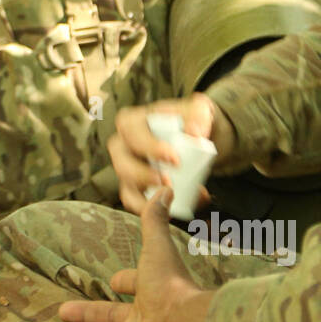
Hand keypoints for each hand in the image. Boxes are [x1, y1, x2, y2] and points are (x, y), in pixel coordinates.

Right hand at [39, 186, 212, 321]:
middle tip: (59, 310)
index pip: (133, 290)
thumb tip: (164, 189)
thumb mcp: (156, 247)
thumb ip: (154, 220)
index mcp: (150, 294)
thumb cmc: (171, 285)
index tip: (113, 282)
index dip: (123, 284)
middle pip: (104, 320)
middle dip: (80, 315)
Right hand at [110, 93, 228, 214]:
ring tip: (172, 198)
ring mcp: (127, 170)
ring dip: (147, 197)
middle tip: (168, 182)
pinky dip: (153, 210)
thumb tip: (196, 132)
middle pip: (122, 163)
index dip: (149, 146)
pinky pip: (135, 204)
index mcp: (132, 122)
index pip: (131, 131)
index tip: (175, 159)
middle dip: (143, 175)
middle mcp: (123, 146)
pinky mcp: (135, 189)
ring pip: (126, 187)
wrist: (197, 140)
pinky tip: (173, 211)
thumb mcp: (198, 110)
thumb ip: (199, 114)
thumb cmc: (190, 121)